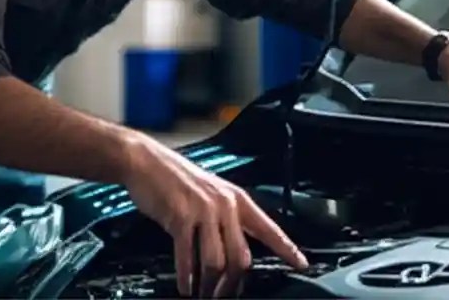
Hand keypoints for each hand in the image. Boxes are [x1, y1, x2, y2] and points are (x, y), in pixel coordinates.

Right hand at [120, 134, 306, 296]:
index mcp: (237, 199)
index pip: (269, 228)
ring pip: (217, 261)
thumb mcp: (210, 193)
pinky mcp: (180, 218)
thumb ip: (226, 218)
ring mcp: (203, 211)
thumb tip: (234, 252)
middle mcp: (225, 205)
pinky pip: (188, 257)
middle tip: (224, 294)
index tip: (302, 264)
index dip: (287, 248)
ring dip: (210, 284)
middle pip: (241, 256)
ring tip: (203, 293)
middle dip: (233, 283)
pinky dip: (187, 277)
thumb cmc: (177, 180)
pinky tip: (186, 286)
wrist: (146, 161)